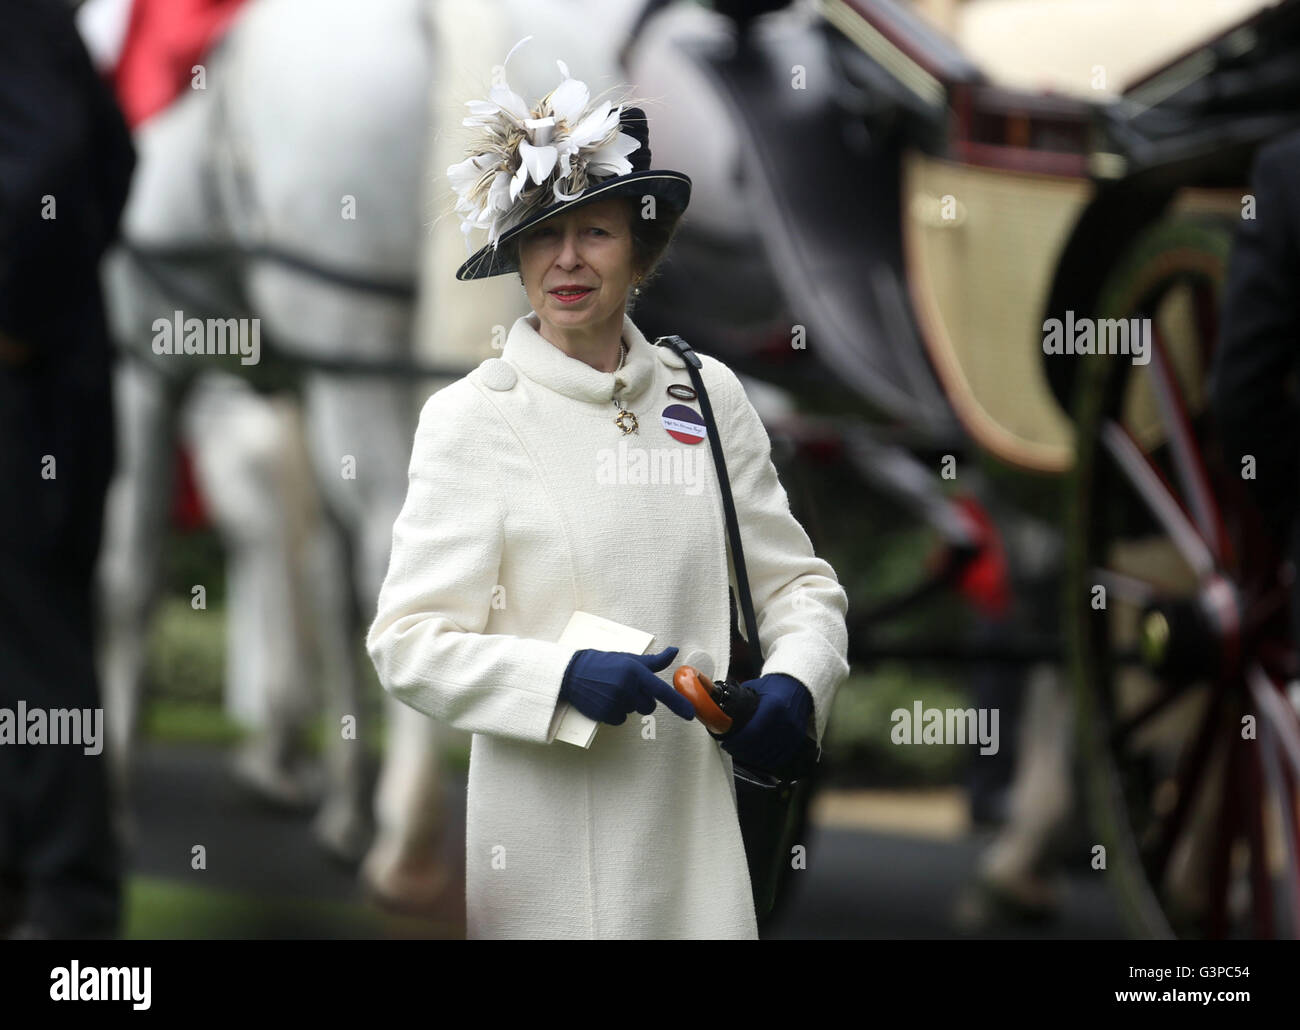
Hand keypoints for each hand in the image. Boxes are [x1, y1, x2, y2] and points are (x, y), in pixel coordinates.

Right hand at [560, 646, 695, 725]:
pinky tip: (605, 700)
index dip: (678, 703)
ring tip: (611, 691)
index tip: (690, 714)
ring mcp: (615, 701)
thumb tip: (674, 651)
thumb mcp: (629, 659)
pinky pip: (621, 720)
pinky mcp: (605, 713)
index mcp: (635, 671)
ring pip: (634, 713)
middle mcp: (627, 687)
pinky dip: (615, 714)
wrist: (572, 672)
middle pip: (648, 706)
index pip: (661, 690)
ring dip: (626, 705)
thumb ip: (654, 661)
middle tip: (625, 687)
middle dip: (641, 699)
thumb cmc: (603, 664)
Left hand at [716, 673, 812, 770]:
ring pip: (770, 753)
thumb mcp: (755, 687)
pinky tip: (758, 757)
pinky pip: (782, 755)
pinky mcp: (797, 736)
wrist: (797, 685)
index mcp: (773, 706)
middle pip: (760, 746)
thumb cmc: (774, 685)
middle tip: (731, 748)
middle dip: (742, 751)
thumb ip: (740, 700)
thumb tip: (721, 709)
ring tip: (741, 753)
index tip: (727, 742)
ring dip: (753, 757)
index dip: (738, 741)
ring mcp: (793, 730)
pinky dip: (769, 759)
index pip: (752, 731)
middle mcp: (785, 720)